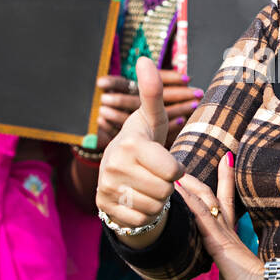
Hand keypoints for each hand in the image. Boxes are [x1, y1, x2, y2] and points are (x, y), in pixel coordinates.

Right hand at [95, 56, 185, 229]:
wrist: (118, 170)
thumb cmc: (144, 141)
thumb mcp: (153, 119)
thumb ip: (153, 92)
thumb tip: (145, 58)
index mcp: (130, 144)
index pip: (172, 171)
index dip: (176, 169)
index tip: (165, 161)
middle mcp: (113, 166)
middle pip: (165, 191)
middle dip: (166, 186)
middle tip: (154, 174)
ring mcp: (106, 188)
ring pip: (154, 208)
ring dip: (156, 200)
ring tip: (145, 185)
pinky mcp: (104, 208)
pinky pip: (141, 220)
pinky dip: (144, 214)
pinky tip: (136, 198)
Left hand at [165, 152, 265, 279]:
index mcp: (225, 246)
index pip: (213, 216)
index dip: (204, 201)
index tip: (191, 188)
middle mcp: (225, 235)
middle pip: (212, 200)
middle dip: (200, 183)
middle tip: (183, 168)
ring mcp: (223, 236)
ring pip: (205, 202)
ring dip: (191, 185)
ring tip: (178, 169)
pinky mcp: (221, 241)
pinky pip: (203, 216)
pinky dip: (190, 201)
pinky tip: (180, 188)